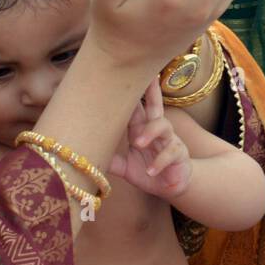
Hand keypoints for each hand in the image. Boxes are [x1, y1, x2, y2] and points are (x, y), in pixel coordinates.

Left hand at [109, 79, 191, 196]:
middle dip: (152, 90)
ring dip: (150, 132)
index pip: (134, 108)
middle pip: (155, 105)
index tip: (119, 76)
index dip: (129, 94)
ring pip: (163, 126)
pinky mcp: (179, 154)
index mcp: (140, 129)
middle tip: (148, 78)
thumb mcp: (125, 167)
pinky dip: (159, 162)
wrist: (171, 188)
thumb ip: (110, 161)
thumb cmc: (146, 171)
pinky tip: (150, 171)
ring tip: (137, 143)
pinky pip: (171, 153)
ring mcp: (169, 140)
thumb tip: (86, 157)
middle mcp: (155, 130)